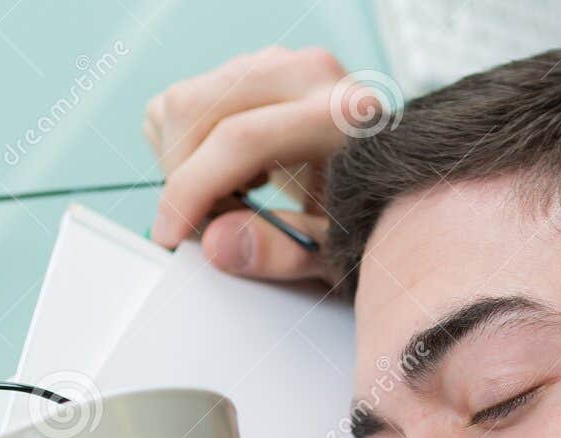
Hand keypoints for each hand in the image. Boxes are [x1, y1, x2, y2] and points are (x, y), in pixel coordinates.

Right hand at [144, 46, 357, 282]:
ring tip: (236, 196)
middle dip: (180, 174)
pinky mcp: (255, 67)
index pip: (241, 139)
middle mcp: (308, 73)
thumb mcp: (337, 251)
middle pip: (193, 107)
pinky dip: (187, 143)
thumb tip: (216, 244)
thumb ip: (282, 253)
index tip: (171, 235)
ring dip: (183, 160)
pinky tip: (235, 169)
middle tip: (207, 222)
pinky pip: (184, 99)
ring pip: (181, 101)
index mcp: (341, 113)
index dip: (192, 190)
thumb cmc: (366, 217)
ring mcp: (278, 62)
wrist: (389, 183)